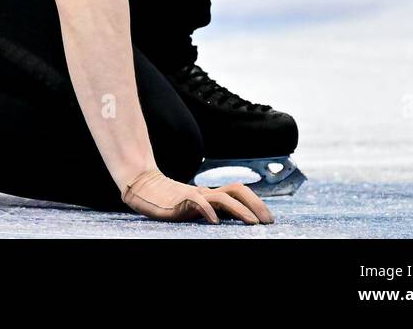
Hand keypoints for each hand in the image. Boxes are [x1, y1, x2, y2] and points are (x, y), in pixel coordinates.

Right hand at [121, 168, 273, 224]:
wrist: (145, 188)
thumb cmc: (170, 201)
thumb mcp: (196, 206)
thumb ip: (211, 208)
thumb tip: (231, 218)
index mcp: (212, 194)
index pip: (239, 191)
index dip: (256, 202)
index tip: (267, 219)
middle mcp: (207, 192)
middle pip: (237, 190)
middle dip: (256, 204)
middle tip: (268, 222)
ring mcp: (196, 194)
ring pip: (223, 197)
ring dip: (240, 210)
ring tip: (252, 223)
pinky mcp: (181, 199)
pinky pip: (198, 202)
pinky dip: (208, 211)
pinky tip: (216, 222)